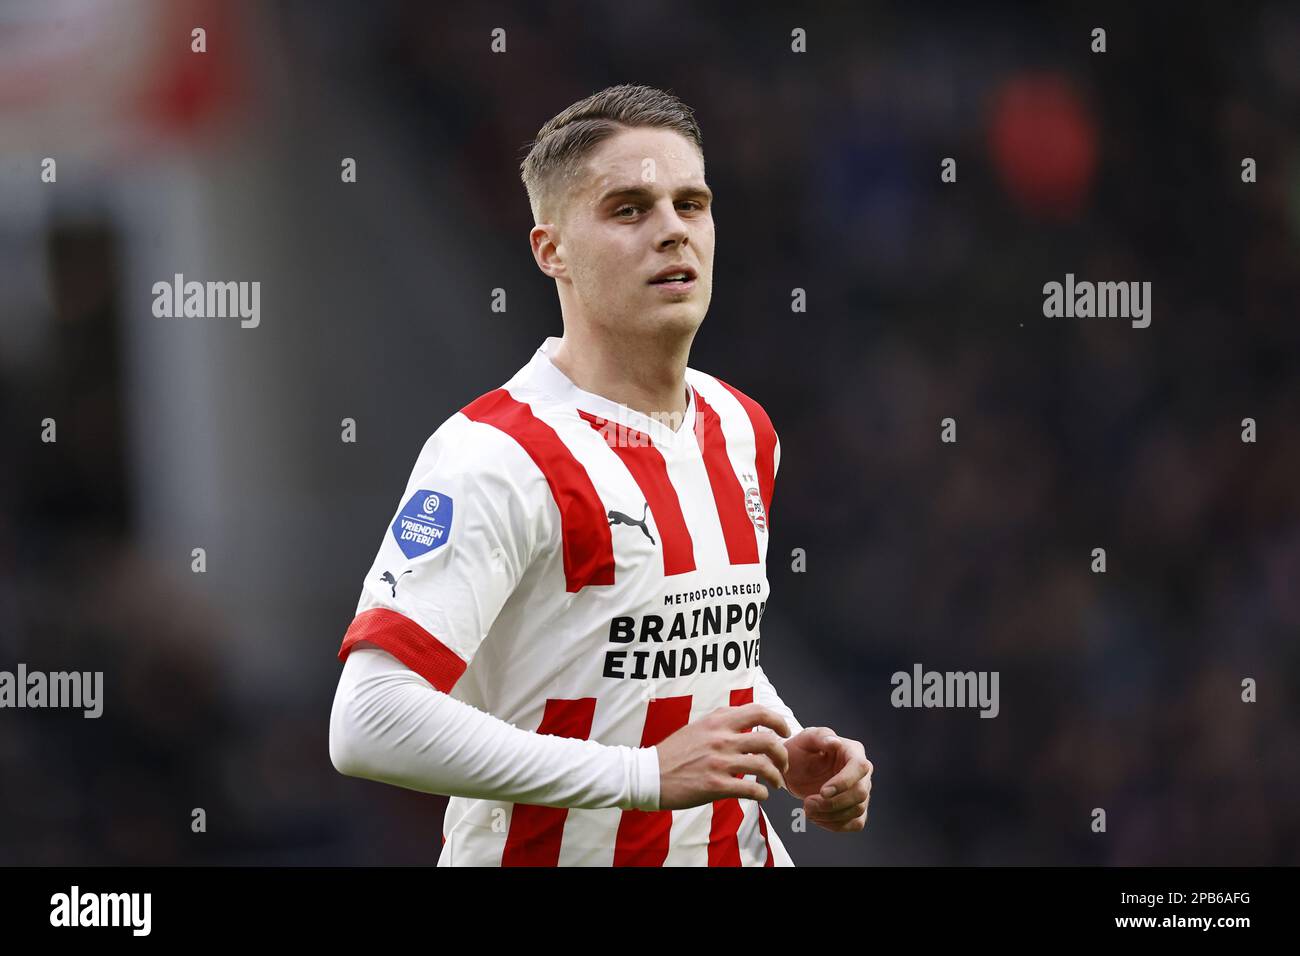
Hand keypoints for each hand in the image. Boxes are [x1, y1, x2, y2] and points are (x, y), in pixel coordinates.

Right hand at [655, 703, 790, 809]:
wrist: (649, 774)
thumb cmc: (673, 752)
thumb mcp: (697, 726)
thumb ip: (721, 721)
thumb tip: (744, 719)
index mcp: (717, 721)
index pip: (759, 712)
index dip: (779, 721)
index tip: (785, 731)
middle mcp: (721, 738)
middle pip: (769, 741)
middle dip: (783, 755)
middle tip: (783, 764)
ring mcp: (719, 762)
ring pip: (764, 766)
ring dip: (776, 776)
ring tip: (776, 782)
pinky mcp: (715, 785)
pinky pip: (750, 789)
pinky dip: (762, 793)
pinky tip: (760, 795)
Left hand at [783, 728, 872, 832]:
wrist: (795, 768)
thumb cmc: (802, 749)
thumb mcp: (806, 738)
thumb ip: (820, 737)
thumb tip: (835, 742)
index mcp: (854, 751)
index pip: (859, 767)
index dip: (843, 782)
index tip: (822, 792)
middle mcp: (863, 772)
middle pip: (860, 793)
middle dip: (833, 803)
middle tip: (807, 803)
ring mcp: (862, 791)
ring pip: (858, 810)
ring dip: (830, 815)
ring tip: (807, 809)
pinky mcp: (856, 808)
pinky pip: (855, 823)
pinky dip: (835, 825)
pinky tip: (817, 818)